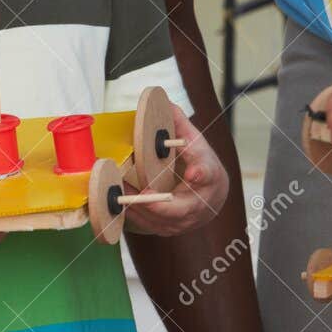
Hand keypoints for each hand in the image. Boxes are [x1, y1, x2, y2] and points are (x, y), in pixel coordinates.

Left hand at [124, 107, 228, 235]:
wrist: (213, 197)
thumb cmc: (201, 165)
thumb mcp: (197, 143)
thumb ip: (181, 126)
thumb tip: (165, 102)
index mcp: (209, 175)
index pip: (206, 173)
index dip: (200, 172)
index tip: (194, 172)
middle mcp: (200, 202)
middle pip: (179, 209)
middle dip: (155, 203)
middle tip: (137, 193)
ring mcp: (185, 221)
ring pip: (160, 220)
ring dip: (138, 208)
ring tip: (119, 192)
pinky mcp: (170, 229)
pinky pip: (151, 226)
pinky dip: (134, 216)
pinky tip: (119, 204)